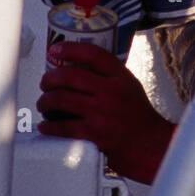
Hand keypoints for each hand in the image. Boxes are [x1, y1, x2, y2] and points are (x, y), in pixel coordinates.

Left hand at [38, 42, 174, 183]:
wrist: (150, 146)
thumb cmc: (140, 118)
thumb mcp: (131, 87)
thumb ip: (109, 76)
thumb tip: (80, 67)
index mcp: (121, 77)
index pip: (92, 54)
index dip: (70, 49)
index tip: (55, 50)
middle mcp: (111, 92)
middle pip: (69, 76)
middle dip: (50, 78)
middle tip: (45, 83)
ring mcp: (101, 113)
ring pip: (61, 99)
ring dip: (45, 101)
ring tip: (43, 103)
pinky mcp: (93, 134)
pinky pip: (62, 126)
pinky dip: (49, 126)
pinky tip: (45, 126)